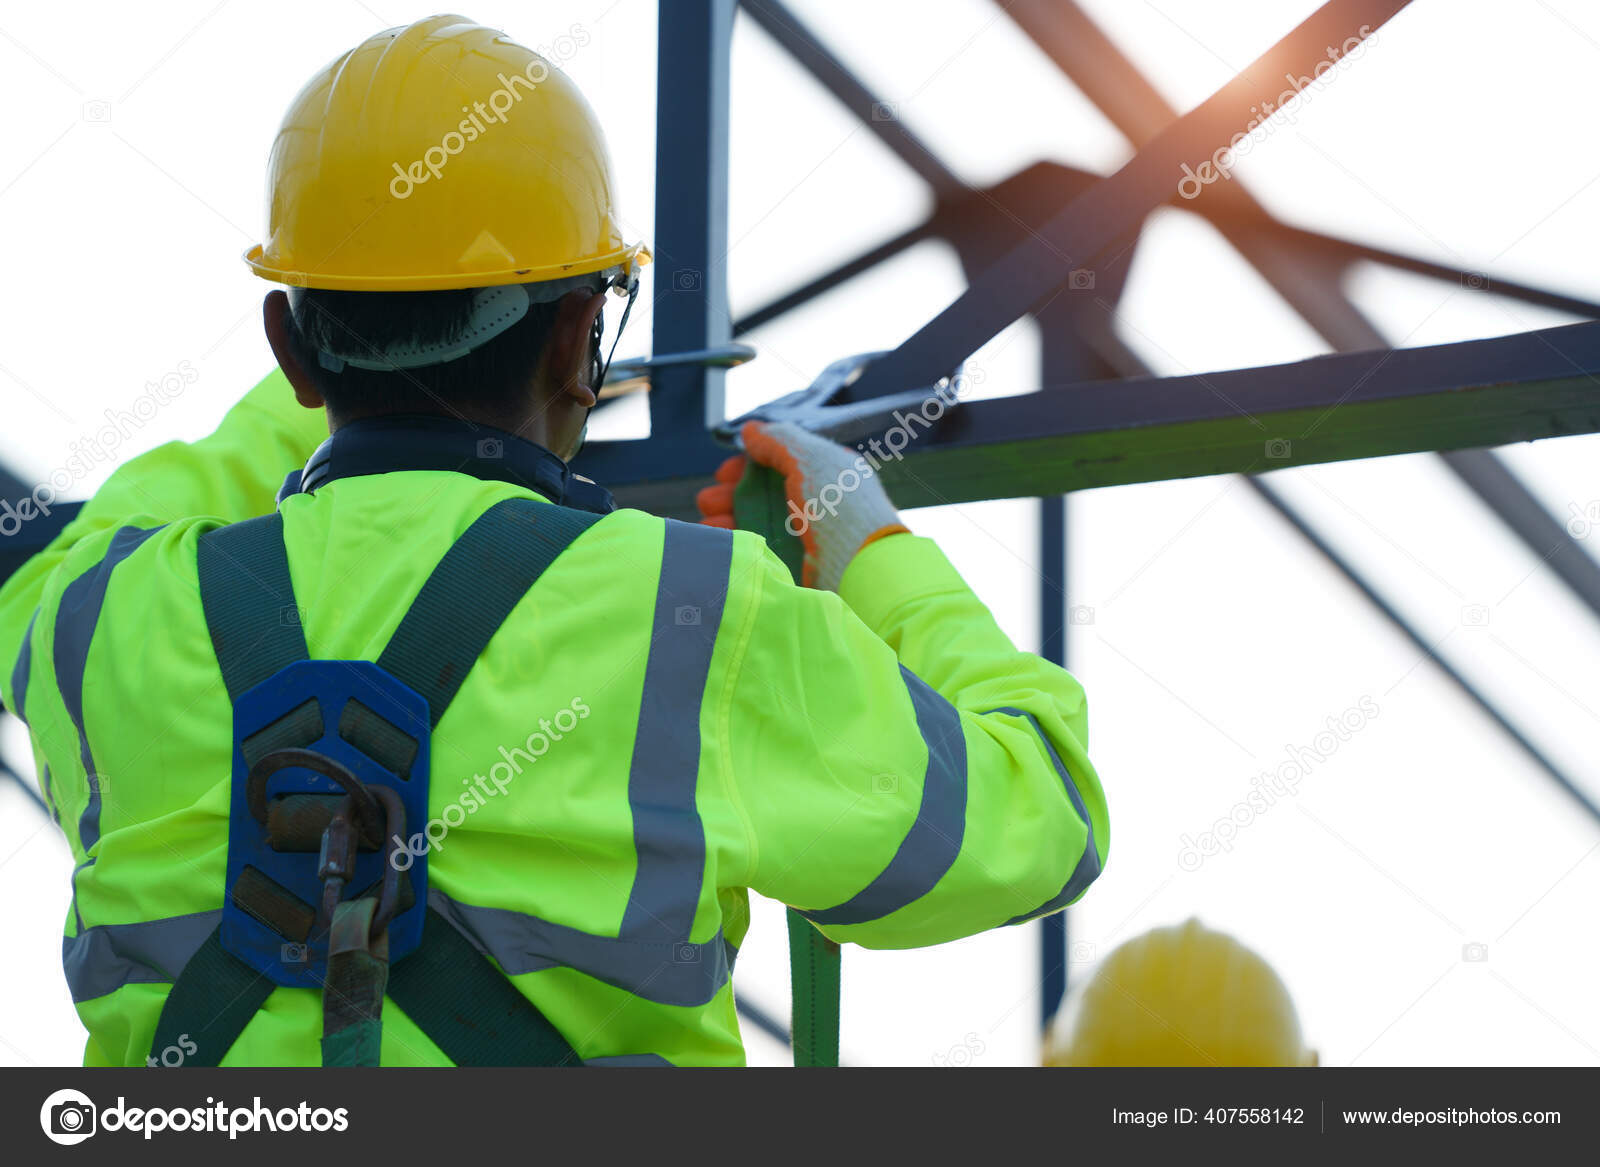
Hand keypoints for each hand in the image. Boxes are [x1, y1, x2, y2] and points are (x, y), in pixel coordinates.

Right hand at [696, 420, 906, 590]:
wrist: (859, 564)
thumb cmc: (838, 506)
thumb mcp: (810, 459)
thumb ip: (777, 441)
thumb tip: (750, 430)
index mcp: (823, 472)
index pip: (776, 463)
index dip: (746, 466)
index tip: (723, 474)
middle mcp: (812, 501)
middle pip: (760, 493)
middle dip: (729, 494)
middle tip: (710, 501)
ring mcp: (802, 535)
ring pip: (753, 521)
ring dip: (725, 519)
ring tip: (708, 524)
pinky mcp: (793, 563)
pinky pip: (756, 548)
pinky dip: (734, 543)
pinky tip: (717, 542)